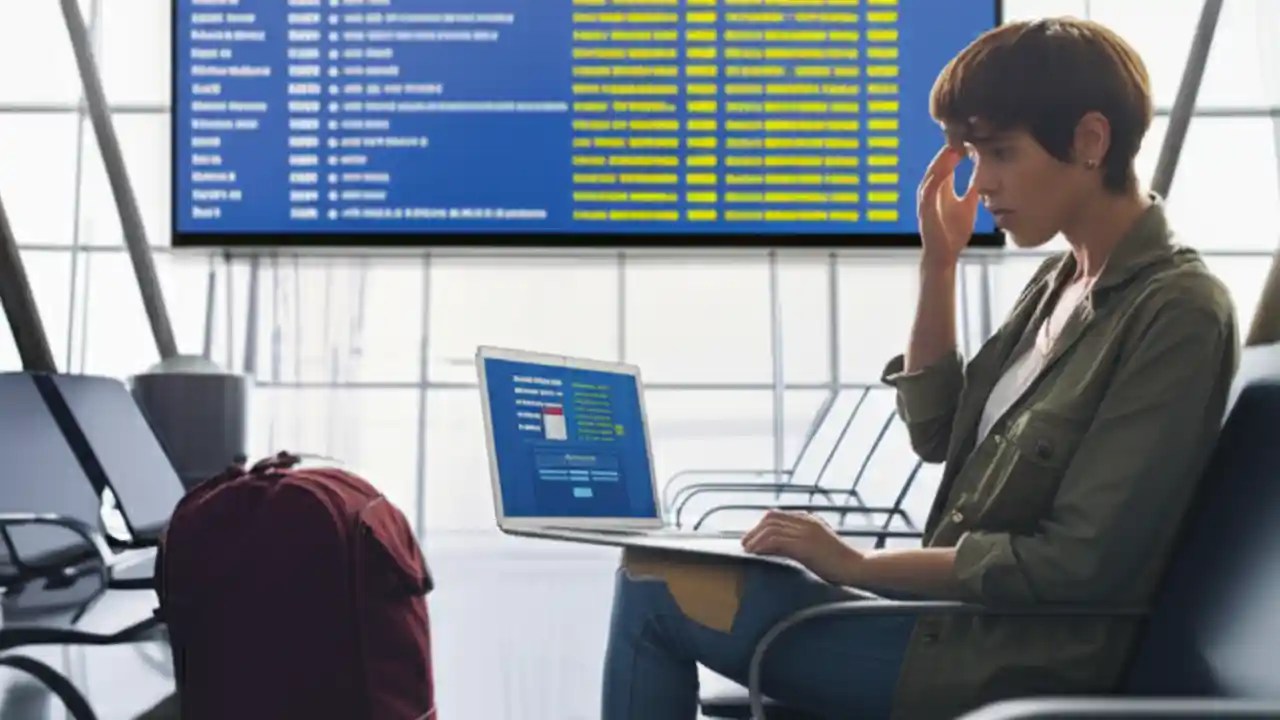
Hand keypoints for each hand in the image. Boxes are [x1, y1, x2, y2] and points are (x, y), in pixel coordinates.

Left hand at [741, 510, 863, 584]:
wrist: (857, 568)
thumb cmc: (839, 563)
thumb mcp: (818, 547)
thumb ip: (801, 542)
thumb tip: (779, 549)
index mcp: (809, 519)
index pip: (777, 516)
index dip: (761, 526)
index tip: (752, 539)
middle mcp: (806, 521)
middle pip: (771, 519)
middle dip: (754, 531)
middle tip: (745, 545)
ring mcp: (806, 532)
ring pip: (771, 528)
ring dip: (755, 539)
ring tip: (747, 551)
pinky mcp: (805, 545)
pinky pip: (776, 540)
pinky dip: (762, 546)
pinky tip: (756, 554)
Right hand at [917, 144, 979, 267]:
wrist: (945, 255)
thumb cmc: (954, 233)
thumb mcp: (968, 205)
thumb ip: (973, 188)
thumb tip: (982, 171)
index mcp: (942, 190)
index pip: (946, 165)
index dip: (955, 152)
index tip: (968, 140)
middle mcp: (932, 192)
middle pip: (938, 166)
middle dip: (947, 152)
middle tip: (959, 137)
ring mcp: (927, 202)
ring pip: (931, 177)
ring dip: (940, 163)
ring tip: (951, 150)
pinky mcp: (924, 212)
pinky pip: (927, 194)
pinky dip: (933, 182)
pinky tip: (940, 173)